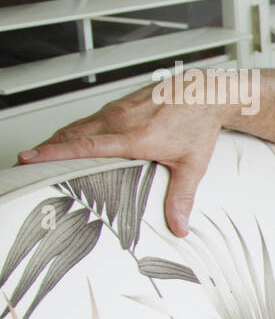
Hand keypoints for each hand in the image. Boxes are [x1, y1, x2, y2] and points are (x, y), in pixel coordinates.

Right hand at [14, 83, 226, 236]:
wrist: (206, 92)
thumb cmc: (198, 124)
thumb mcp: (193, 165)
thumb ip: (182, 197)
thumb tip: (179, 225)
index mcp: (135, 137)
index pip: (86, 147)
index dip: (56, 153)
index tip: (31, 158)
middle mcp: (120, 120)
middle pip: (71, 136)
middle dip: (44, 150)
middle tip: (24, 165)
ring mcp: (117, 110)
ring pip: (77, 126)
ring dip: (55, 140)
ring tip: (37, 157)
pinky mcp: (117, 105)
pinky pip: (87, 120)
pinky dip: (71, 131)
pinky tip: (65, 142)